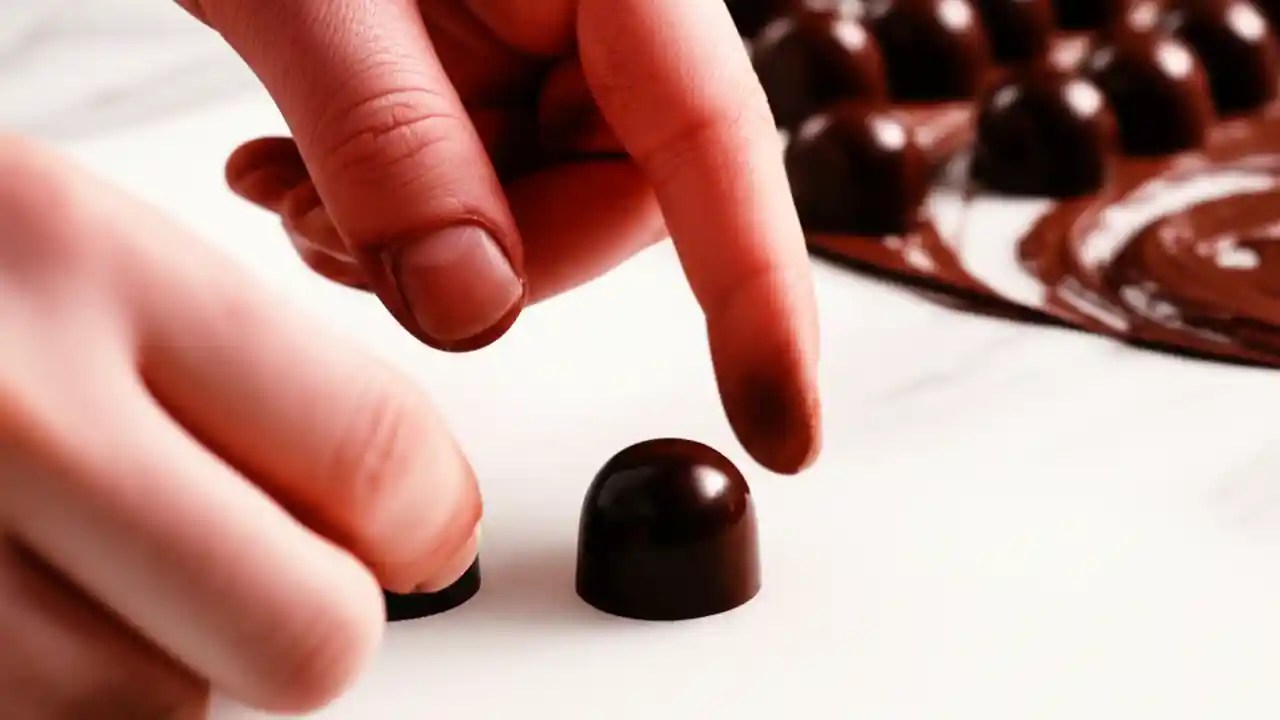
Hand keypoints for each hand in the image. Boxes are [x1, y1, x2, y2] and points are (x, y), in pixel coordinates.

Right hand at [0, 138, 480, 716]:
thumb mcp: (69, 235)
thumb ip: (237, 360)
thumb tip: (399, 498)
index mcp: (80, 260)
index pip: (376, 455)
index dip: (434, 521)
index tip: (433, 535)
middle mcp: (11, 414)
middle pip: (307, 635)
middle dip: (325, 615)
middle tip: (297, 572)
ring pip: (170, 706)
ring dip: (180, 654)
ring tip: (114, 556)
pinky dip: (81, 675)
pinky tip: (43, 587)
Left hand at [178, 0, 822, 473]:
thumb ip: (390, 144)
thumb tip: (473, 312)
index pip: (712, 138)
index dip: (759, 294)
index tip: (784, 428)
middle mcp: (605, 13)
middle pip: (618, 204)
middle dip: (482, 262)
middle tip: (328, 233)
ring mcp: (549, 52)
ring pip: (537, 222)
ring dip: (412, 248)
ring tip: (290, 189)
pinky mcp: (493, 83)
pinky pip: (480, 201)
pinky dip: (385, 223)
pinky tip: (295, 177)